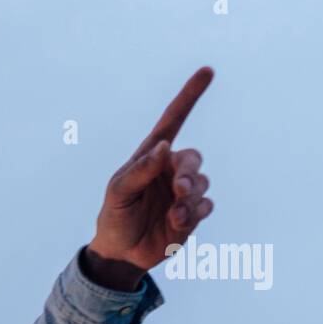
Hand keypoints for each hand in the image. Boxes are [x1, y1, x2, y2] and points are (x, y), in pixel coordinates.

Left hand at [87, 66, 215, 280]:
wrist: (122, 252)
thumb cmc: (115, 216)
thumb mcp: (118, 193)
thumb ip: (140, 170)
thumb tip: (165, 147)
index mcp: (151, 157)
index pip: (173, 121)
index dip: (189, 96)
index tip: (207, 71)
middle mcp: (170, 171)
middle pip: (193, 159)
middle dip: (187, 173)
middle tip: (176, 190)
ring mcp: (183, 192)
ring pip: (202, 183)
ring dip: (189, 198)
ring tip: (174, 214)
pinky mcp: (193, 214)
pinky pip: (206, 205)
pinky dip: (195, 213)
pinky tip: (178, 222)